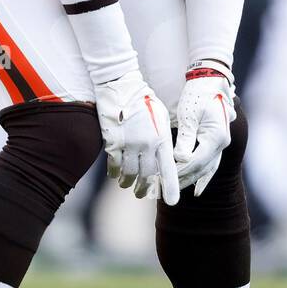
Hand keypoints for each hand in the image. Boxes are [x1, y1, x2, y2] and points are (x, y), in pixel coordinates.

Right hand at [95, 70, 179, 204]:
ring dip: (128, 182)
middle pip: (147, 176)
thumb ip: (163, 140)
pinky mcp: (113, 141)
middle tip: (141, 194)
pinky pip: (114, 165)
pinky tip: (115, 175)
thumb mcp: (161, 118)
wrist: (122, 85)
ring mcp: (129, 143)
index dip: (170, 187)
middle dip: (144, 189)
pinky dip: (114, 173)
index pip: (168, 169)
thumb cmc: (144, 101)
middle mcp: (147, 143)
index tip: (173, 202)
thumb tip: (165, 159)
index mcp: (161, 138)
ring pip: (129, 173)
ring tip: (127, 185)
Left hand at [174, 67, 235, 196]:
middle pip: (202, 168)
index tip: (165, 177)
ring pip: (207, 169)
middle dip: (184, 179)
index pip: (196, 160)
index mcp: (216, 136)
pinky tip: (197, 190)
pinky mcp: (217, 143)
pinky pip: (210, 164)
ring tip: (178, 191)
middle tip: (166, 189)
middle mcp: (222, 143)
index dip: (181, 170)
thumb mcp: (189, 115)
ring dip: (191, 180)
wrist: (210, 82)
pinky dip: (203, 177)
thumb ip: (185, 138)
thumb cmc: (198, 95)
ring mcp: (222, 144)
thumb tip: (180, 159)